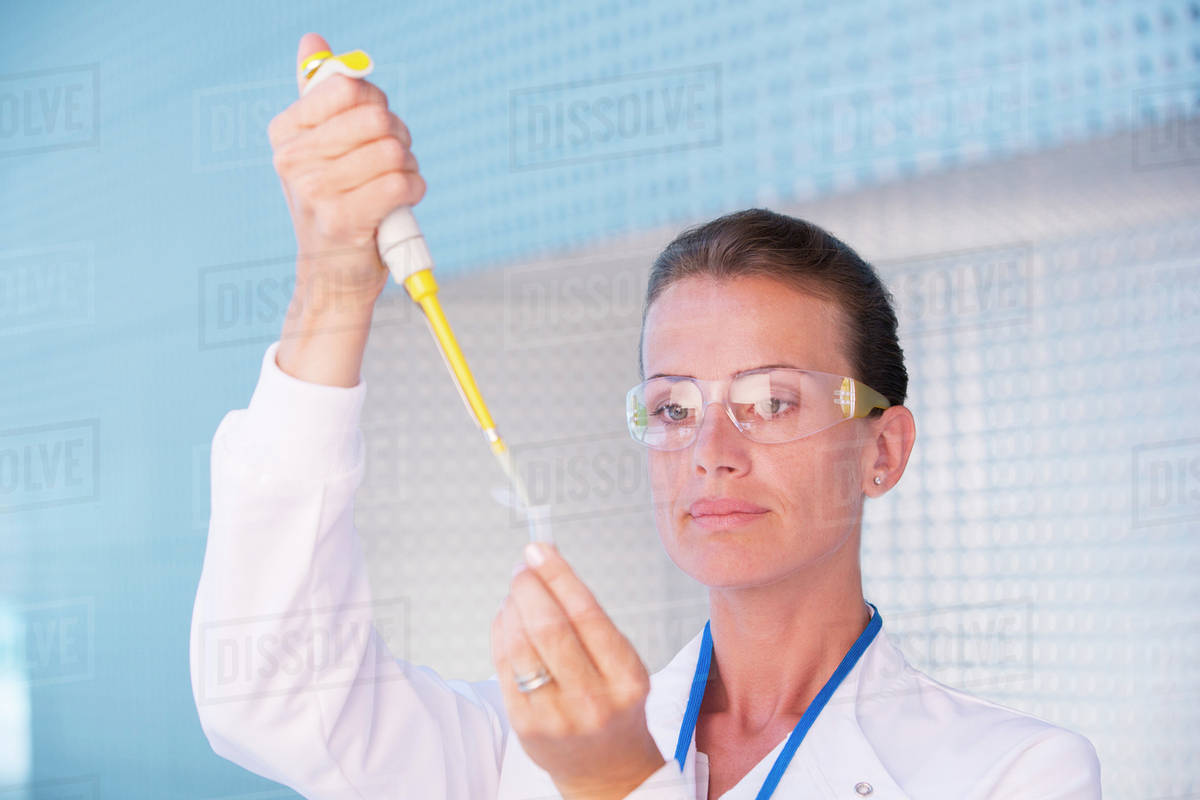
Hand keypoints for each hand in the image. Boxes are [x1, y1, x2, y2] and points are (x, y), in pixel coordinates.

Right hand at [269, 33, 425, 308]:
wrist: (334, 278)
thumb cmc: (337, 208)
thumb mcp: (321, 150)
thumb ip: (318, 95)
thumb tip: (313, 41)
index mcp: (286, 134)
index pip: (348, 88)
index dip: (376, 105)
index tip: (371, 131)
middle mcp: (292, 159)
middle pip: (377, 117)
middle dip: (398, 138)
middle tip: (390, 163)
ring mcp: (314, 191)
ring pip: (393, 151)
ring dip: (407, 170)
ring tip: (392, 190)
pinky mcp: (342, 220)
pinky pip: (401, 184)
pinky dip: (413, 193)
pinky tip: (399, 206)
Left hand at [492, 542, 667, 799]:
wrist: (607, 770)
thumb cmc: (614, 705)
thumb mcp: (621, 663)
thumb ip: (588, 619)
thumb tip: (547, 564)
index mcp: (626, 677)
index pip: (586, 613)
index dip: (558, 574)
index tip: (539, 549)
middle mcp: (593, 700)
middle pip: (548, 628)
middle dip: (528, 588)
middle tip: (523, 570)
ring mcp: (556, 716)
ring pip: (520, 646)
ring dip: (511, 608)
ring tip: (516, 595)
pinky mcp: (525, 726)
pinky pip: (503, 667)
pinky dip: (501, 633)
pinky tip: (507, 621)